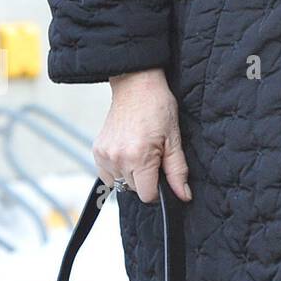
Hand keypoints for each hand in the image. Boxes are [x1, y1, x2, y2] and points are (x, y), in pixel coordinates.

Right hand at [94, 69, 191, 205]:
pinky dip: (119, 169)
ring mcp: (104, 156)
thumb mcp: (174, 139)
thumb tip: (183, 195)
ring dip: (132, 175)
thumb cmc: (158, 107)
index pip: (147, 195)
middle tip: (154, 154)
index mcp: (138, 157)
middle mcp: (117, 159)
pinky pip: (108, 175)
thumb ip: (177, 171)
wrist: (136, 85)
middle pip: (135, 190)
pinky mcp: (97, 151)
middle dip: (146, 178)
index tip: (162, 173)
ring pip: (121, 184)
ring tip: (140, 151)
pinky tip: (128, 152)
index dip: (159, 189)